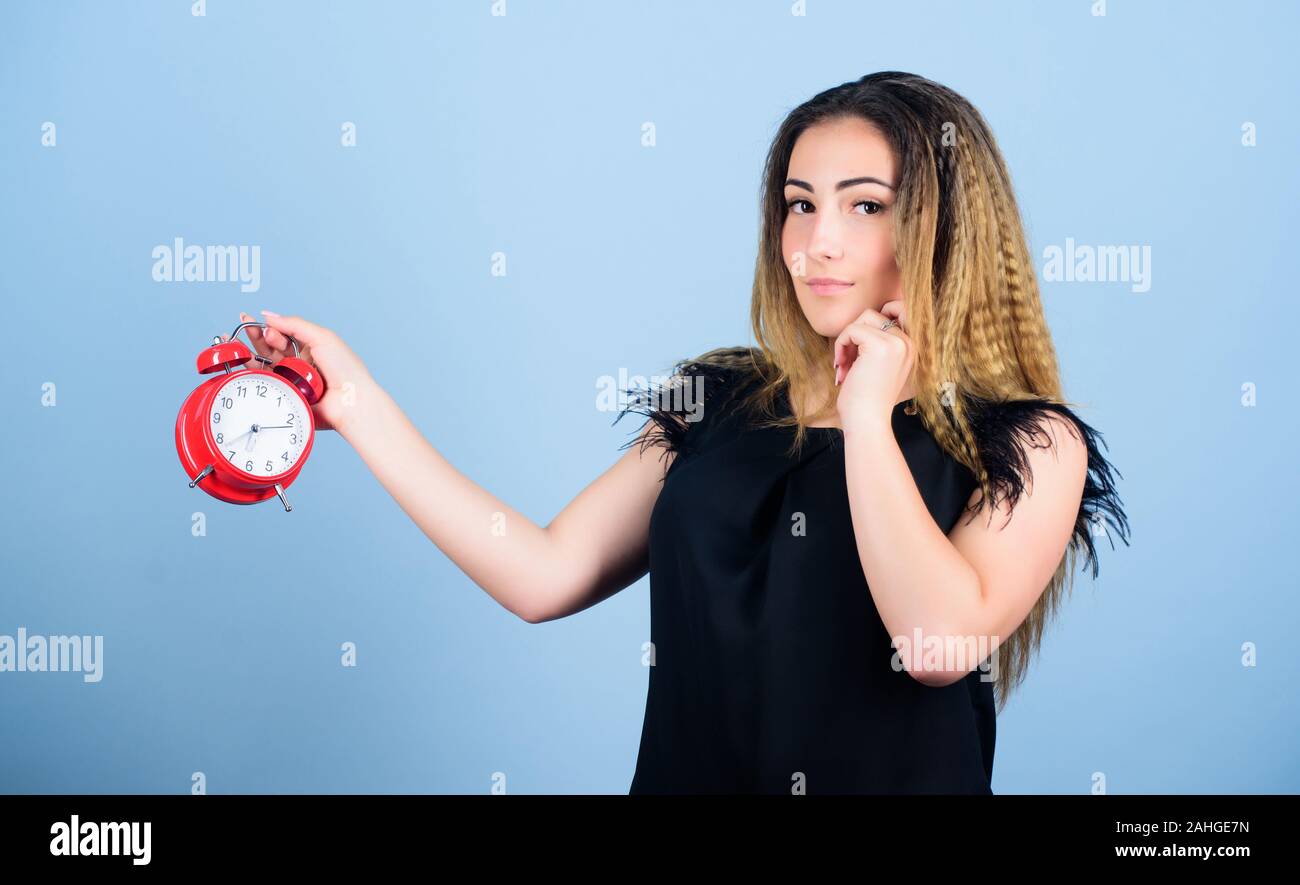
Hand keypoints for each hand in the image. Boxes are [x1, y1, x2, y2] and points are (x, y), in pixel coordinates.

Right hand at [221, 310, 376, 433]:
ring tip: (236, 344)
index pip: (284, 334)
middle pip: (272, 348)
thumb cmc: (345, 369)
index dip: (272, 328)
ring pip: (266, 365)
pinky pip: (266, 383)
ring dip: (250, 353)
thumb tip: (268, 315)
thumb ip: (295, 324)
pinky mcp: (286, 396)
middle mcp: (301, 364)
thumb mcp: (322, 337)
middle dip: (258, 337)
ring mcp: (292, 380)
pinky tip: (243, 362)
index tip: (262, 324)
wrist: (350, 402)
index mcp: (311, 348)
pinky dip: (253, 373)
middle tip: (248, 329)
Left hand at [833, 299, 914, 432]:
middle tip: (847, 359)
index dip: (872, 320)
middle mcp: (909, 342)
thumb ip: (879, 343)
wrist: (868, 421)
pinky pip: (852, 329)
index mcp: (911, 348)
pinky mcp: (880, 345)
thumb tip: (863, 319)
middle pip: (874, 314)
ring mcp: (897, 343)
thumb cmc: (867, 400)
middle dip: (855, 333)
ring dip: (847, 339)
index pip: (896, 311)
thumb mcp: (878, 366)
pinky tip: (841, 366)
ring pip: (863, 318)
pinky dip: (841, 345)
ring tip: (844, 364)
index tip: (856, 344)